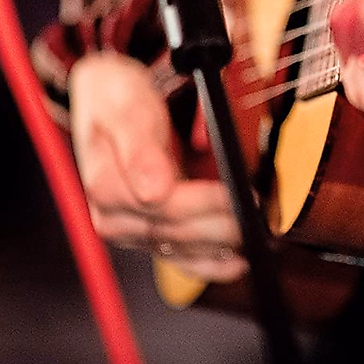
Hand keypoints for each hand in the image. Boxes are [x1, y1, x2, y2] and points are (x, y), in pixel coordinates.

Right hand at [68, 52, 247, 282]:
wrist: (106, 98)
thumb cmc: (115, 99)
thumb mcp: (123, 107)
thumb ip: (139, 147)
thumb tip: (152, 191)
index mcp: (106, 185)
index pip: (164, 205)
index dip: (205, 202)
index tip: (237, 194)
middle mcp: (115, 216)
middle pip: (176, 231)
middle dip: (220, 226)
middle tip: (258, 216)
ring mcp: (132, 229)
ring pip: (181, 248)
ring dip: (221, 247)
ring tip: (257, 239)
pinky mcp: (150, 233)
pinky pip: (180, 257)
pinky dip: (209, 263)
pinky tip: (234, 264)